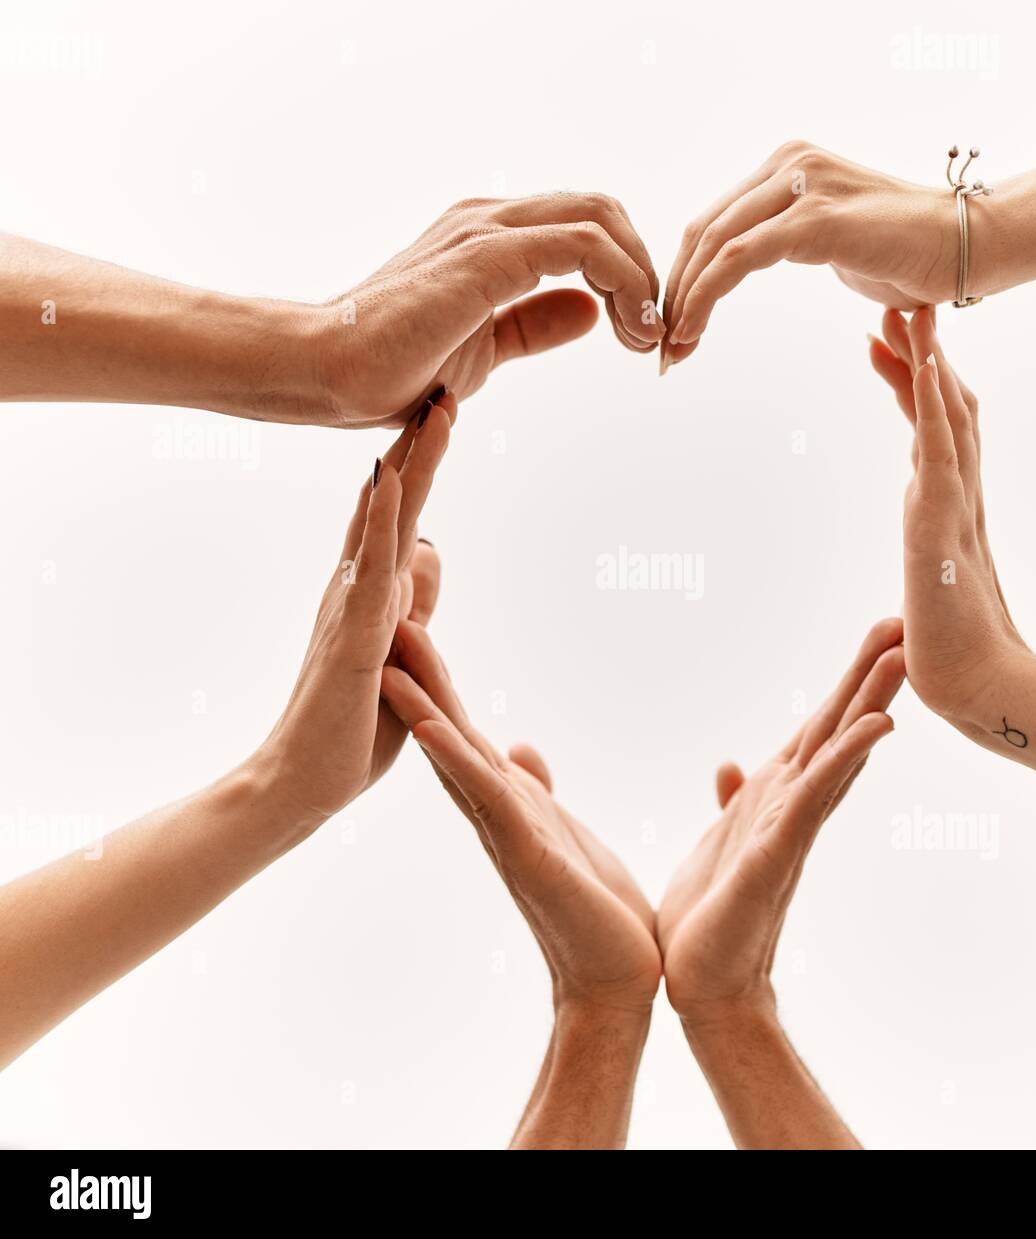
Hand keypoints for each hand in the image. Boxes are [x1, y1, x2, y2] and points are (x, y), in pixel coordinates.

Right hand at [252, 393, 453, 826]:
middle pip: (391, 504)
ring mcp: (350, 608)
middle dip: (419, 446)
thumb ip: (412, 601)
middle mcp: (354, 587)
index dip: (422, 467)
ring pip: (385, 523)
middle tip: (445, 386)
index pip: (400, 518)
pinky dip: (383, 522)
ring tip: (434, 409)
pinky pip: (370, 571)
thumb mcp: (400, 650)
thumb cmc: (353, 723)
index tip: (445, 415)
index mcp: (369, 593)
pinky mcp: (353, 638)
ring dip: (410, 464)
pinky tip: (392, 481)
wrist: (303, 783)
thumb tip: (431, 551)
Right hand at [318, 193, 664, 426]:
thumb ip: (534, 324)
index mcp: (490, 236)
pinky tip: (628, 328)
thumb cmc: (391, 366)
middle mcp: (491, 220)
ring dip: (641, 276)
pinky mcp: (486, 256)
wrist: (329, 372)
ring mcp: (487, 231)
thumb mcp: (484, 348)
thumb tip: (592, 311)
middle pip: (603, 210)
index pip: (585, 226)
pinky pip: (580, 246)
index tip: (641, 331)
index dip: (628, 272)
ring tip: (644, 335)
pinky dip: (623, 281)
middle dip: (645, 268)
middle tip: (651, 331)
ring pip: (600, 219)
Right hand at [380, 622, 660, 1017]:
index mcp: (506, 803)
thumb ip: (534, 790)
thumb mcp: (562, 830)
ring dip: (422, 710)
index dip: (436, 682)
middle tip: (386, 621)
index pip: (462, 732)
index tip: (410, 629)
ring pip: (454, 759)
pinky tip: (433, 725)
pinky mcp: (525, 853)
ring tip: (390, 664)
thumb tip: (519, 751)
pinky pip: (486, 796)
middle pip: (446, 734)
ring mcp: (504, 833)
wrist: (616, 975)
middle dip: (419, 680)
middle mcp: (494, 813)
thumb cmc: (593, 907)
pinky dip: (457, 759)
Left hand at [656, 620, 905, 1024]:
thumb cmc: (713, 917)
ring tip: (901, 655)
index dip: (849, 684)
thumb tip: (731, 767)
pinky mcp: (778, 852)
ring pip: (838, 751)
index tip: (879, 639)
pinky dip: (845, 758)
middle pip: (839, 727)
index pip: (821, 729)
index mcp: (778, 798)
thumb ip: (735, 801)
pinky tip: (876, 726)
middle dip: (869, 674)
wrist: (703, 984)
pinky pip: (817, 795)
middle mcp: (795, 805)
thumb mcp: (719, 842)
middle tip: (905, 622)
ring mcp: (792, 827)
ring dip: (868, 701)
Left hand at [661, 141, 955, 369]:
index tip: (671, 326)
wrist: (968, 247)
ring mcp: (802, 183)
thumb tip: (742, 263)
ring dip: (685, 301)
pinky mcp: (815, 217)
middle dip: (675, 293)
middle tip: (660, 346)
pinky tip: (692, 331)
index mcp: (786, 166)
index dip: (683, 276)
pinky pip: (739, 257)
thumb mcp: (830, 241)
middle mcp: (788, 163)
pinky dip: (706, 297)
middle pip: (703, 231)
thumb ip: (784, 241)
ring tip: (673, 348)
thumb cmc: (906, 255)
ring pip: (714, 243)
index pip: (714, 221)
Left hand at [867, 306, 1027, 728]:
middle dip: (921, 353)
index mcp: (954, 507)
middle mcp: (960, 496)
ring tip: (907, 308)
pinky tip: (921, 362)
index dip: (917, 382)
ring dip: (925, 359)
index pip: (937, 430)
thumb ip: (930, 552)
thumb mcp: (933, 583)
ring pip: (945, 415)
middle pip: (944, 407)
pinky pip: (939, 449)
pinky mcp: (945, 522)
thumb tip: (918, 537)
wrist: (975, 685)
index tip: (892, 343)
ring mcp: (956, 504)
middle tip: (898, 300)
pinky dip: (929, 402)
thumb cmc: (952, 647)